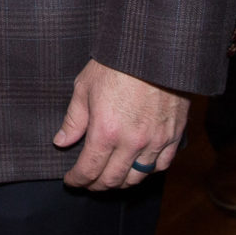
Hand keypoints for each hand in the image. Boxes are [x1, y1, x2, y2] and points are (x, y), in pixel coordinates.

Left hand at [52, 59, 189, 189]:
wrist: (153, 49)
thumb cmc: (116, 64)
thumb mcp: (84, 86)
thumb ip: (74, 119)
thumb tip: (61, 141)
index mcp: (106, 131)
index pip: (89, 169)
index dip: (77, 180)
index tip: (71, 181)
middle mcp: (131, 142)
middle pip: (112, 179)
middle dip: (96, 185)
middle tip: (88, 182)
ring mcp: (155, 141)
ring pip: (137, 177)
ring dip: (121, 182)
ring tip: (111, 178)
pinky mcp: (174, 135)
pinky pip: (162, 165)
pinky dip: (148, 171)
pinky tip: (138, 167)